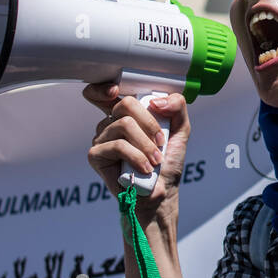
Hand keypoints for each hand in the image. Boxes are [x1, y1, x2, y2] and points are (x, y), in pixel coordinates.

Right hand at [84, 83, 187, 210]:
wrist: (162, 189)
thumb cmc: (167, 160)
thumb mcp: (180, 129)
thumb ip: (177, 107)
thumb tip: (157, 101)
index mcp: (127, 114)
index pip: (104, 92)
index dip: (104, 87)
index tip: (116, 90)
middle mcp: (111, 123)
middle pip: (125, 104)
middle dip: (150, 122)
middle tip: (160, 141)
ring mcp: (101, 138)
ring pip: (124, 125)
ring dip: (146, 144)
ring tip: (155, 160)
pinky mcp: (96, 155)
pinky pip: (118, 145)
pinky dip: (137, 156)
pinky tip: (145, 168)